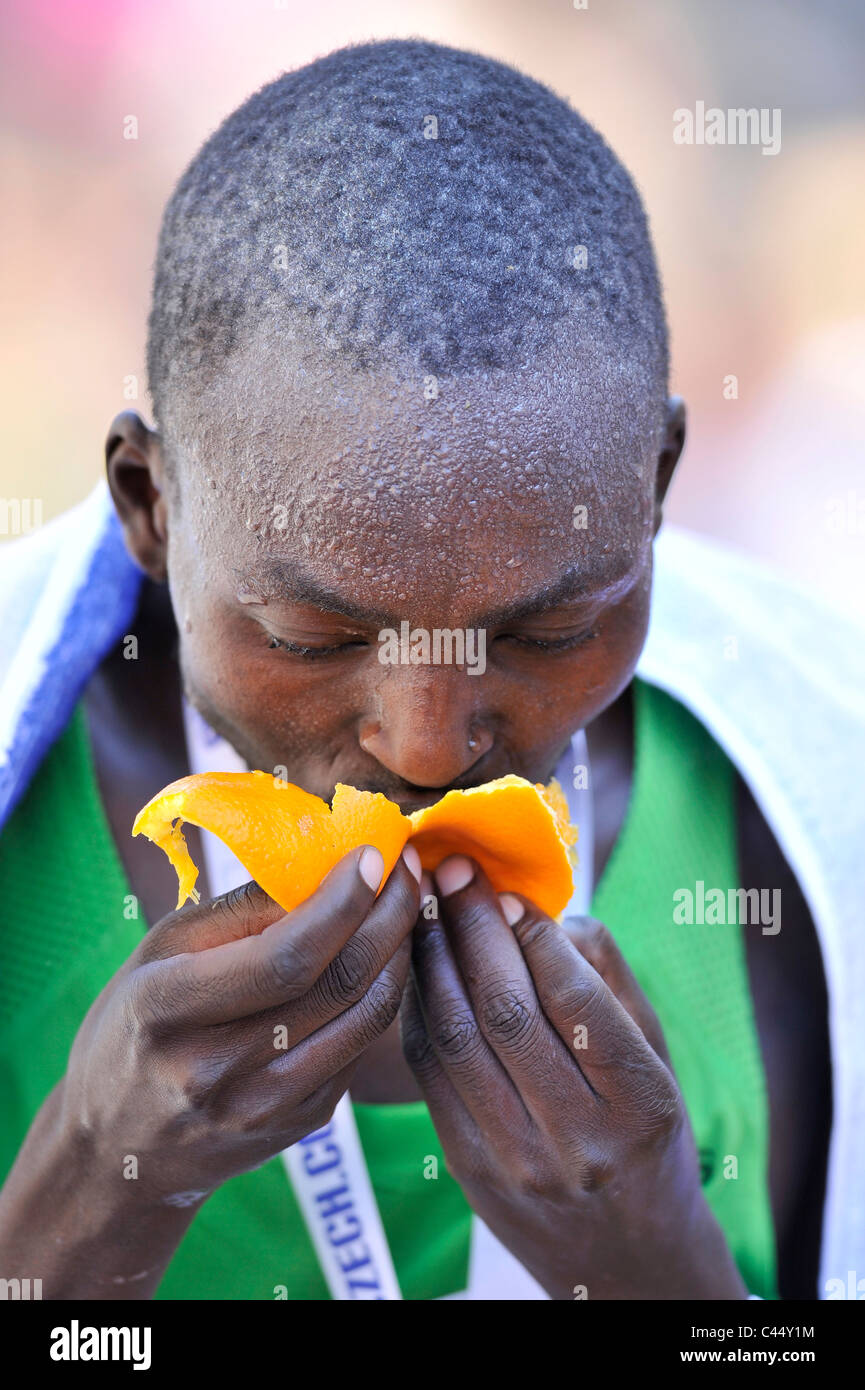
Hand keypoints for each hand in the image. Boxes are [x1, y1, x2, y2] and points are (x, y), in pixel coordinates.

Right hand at [58, 844, 420, 1207]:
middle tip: (408, 867)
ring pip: (365, 1018)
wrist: (120, 1147)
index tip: (373, 854)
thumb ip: (243, 909)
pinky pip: (360, 1047)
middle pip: (337, 984)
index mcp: (168, 1009)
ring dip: (400, 952)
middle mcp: (215, 1069)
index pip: (283, 956)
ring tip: (407, 905)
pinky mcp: (299, 1126)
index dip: (342, 902)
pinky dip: (381, 994)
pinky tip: (385, 958)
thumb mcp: (161, 951)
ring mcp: (261, 1107)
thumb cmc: (136, 1023)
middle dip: (389, 914)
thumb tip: (328, 862)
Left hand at [399, 856, 747, 1300]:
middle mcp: (577, 1140)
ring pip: (455, 1037)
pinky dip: (418, 1006)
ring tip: (426, 905)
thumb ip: (609, 981)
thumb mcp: (657, 1060)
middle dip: (472, 928)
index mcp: (640, 1106)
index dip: (532, 932)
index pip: (574, 1000)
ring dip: (433, 958)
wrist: (622, 1259)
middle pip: (505, 1011)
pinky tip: (418, 964)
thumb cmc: (646, 1138)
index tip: (507, 888)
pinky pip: (429, 1071)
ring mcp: (515, 1161)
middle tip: (454, 873)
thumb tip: (543, 913)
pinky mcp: (468, 1169)